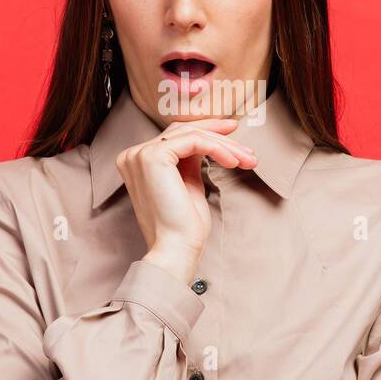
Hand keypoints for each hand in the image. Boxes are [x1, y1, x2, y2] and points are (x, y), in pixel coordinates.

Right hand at [116, 116, 257, 285]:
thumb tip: (206, 142)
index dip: (206, 132)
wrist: (176, 249)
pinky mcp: (154, 157)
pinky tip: (234, 162)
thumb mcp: (188, 185)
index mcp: (137, 162)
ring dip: (225, 145)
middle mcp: (133, 155)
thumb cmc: (184, 227)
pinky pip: (194, 142)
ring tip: (247, 160)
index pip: (175, 136)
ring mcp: (140, 154)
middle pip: (183, 131)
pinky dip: (218, 149)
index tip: (233, 135)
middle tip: (246, 147)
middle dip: (219, 135)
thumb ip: (190, 162)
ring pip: (191, 134)